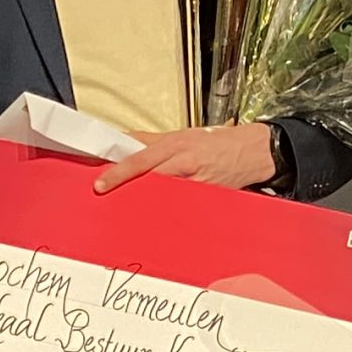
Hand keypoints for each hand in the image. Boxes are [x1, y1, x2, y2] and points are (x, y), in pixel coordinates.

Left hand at [93, 122, 279, 193]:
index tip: (101, 184)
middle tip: (110, 197)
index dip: (119, 173)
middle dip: (129, 189)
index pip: (140, 159)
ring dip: (146, 202)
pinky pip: (182, 206)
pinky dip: (168, 210)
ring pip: (164, 196)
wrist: (251, 151)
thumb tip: (123, 140)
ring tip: (131, 211)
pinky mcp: (206, 197)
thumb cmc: (216, 142)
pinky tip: (158, 217)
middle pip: (149, 179)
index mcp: (176, 144)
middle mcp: (185, 163)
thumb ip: (149, 140)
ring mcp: (196, 183)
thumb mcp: (181, 135)